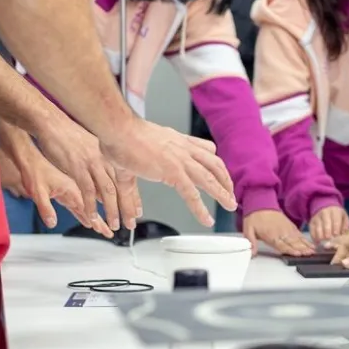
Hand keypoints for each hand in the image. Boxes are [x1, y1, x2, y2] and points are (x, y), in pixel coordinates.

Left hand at [0, 146, 109, 236]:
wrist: (31, 156)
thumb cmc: (34, 172)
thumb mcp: (37, 191)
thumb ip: (45, 208)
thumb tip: (52, 223)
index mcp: (72, 188)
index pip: (88, 208)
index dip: (96, 220)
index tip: (105, 230)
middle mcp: (77, 187)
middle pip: (94, 206)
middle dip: (102, 220)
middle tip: (109, 233)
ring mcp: (74, 187)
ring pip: (91, 203)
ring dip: (98, 215)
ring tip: (104, 227)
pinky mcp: (69, 188)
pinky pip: (83, 200)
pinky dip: (89, 209)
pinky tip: (89, 216)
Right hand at [35, 115, 136, 232]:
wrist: (52, 123)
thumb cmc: (69, 135)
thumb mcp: (92, 148)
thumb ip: (102, 164)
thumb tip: (109, 178)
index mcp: (110, 155)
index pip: (127, 179)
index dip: (133, 197)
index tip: (138, 210)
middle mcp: (105, 159)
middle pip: (121, 188)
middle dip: (126, 208)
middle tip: (130, 223)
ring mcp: (93, 164)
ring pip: (107, 191)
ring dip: (111, 210)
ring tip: (113, 225)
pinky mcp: (78, 167)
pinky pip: (88, 190)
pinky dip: (91, 205)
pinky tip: (92, 216)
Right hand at [98, 118, 235, 227]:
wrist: (119, 129)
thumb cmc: (122, 138)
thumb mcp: (135, 159)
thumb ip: (133, 187)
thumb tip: (132, 208)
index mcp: (177, 141)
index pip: (205, 148)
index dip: (215, 162)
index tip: (220, 172)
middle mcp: (183, 148)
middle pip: (214, 163)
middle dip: (225, 179)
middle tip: (230, 193)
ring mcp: (180, 159)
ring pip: (210, 178)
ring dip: (222, 193)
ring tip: (230, 205)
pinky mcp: (173, 171)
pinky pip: (192, 193)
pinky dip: (201, 208)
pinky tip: (206, 219)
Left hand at [243, 209, 313, 255]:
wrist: (261, 204)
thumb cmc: (255, 217)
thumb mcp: (248, 229)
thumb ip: (251, 241)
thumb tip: (251, 253)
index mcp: (271, 234)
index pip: (282, 245)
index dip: (290, 250)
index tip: (297, 254)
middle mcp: (281, 232)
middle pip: (292, 243)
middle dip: (301, 249)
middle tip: (309, 254)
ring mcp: (287, 229)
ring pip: (297, 239)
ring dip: (305, 245)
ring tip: (312, 251)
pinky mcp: (290, 226)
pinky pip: (299, 234)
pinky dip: (305, 240)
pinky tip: (310, 244)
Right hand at [308, 205, 348, 243]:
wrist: (326, 208)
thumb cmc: (337, 216)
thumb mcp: (344, 217)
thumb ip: (345, 225)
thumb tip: (343, 234)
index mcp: (335, 211)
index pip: (335, 219)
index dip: (336, 228)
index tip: (336, 235)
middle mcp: (325, 213)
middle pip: (326, 223)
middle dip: (327, 232)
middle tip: (329, 239)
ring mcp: (317, 217)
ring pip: (318, 227)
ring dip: (320, 236)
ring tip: (323, 242)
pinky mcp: (311, 222)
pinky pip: (312, 230)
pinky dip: (314, 237)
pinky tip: (317, 242)